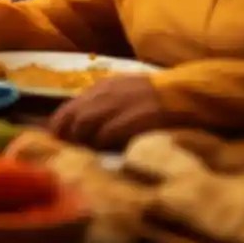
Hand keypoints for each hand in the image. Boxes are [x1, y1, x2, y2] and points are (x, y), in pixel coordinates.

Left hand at [49, 75, 173, 148]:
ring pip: (84, 123)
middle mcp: (106, 93)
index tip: (56, 142)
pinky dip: (101, 145)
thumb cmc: (158, 98)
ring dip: (82, 141)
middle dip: (67, 137)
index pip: (68, 107)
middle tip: (68, 153)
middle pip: (72, 116)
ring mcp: (119, 104)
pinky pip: (106, 133)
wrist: (187, 95)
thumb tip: (82, 127)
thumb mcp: (126, 92)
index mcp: (103, 87)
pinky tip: (105, 153)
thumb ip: (104, 105)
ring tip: (86, 155)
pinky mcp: (133, 117)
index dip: (59, 127)